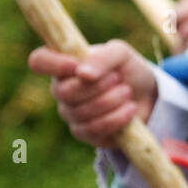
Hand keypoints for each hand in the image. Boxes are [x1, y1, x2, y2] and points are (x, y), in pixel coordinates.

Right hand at [28, 41, 157, 147]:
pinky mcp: (84, 134)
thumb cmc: (127, 69)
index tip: (76, 66)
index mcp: (64, 64)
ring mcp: (71, 113)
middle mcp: (61, 89)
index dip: (53, 64)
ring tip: (127, 93)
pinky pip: (94, 130)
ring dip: (111, 101)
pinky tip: (129, 110)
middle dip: (97, 86)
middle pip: (64, 92)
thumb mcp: (121, 54)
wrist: (147, 95)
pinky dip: (116, 119)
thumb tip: (81, 73)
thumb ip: (102, 57)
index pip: (39, 60)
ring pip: (81, 112)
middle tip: (118, 79)